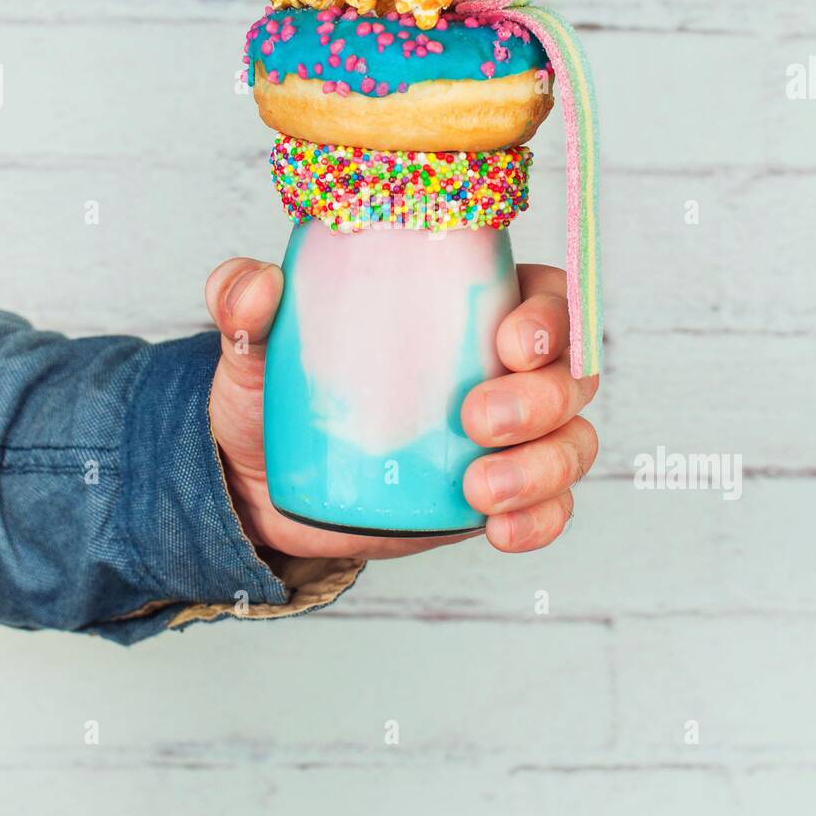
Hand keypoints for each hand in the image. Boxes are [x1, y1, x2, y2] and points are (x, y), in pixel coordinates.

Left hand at [206, 258, 598, 561]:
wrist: (260, 482)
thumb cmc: (276, 391)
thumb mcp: (254, 344)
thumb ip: (244, 303)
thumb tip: (257, 285)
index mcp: (467, 307)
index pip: (543, 294)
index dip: (549, 315)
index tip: (508, 340)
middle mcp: (504, 367)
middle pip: (570, 372)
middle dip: (543, 397)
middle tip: (477, 419)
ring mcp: (509, 437)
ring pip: (570, 443)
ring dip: (542, 467)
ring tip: (479, 489)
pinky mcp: (498, 495)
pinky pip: (550, 508)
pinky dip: (541, 520)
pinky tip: (501, 530)